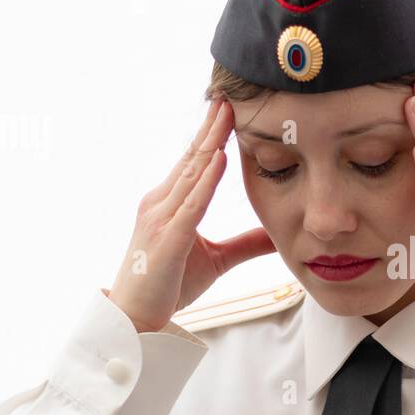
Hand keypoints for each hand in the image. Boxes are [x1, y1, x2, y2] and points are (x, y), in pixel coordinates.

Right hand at [107, 98, 275, 331]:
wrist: (135, 319)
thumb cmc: (168, 286)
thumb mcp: (216, 260)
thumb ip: (246, 244)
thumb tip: (278, 234)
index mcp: (169, 203)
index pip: (194, 162)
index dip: (211, 134)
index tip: (228, 108)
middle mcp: (160, 203)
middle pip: (191, 158)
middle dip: (211, 127)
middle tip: (228, 96)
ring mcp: (160, 219)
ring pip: (190, 174)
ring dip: (210, 142)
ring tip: (226, 114)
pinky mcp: (167, 240)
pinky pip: (190, 205)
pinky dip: (206, 181)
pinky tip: (218, 159)